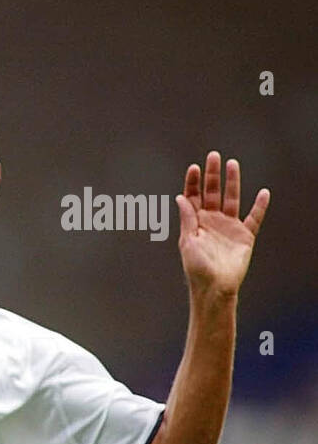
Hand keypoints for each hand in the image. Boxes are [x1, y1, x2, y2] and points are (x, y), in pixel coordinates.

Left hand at [175, 152, 268, 296]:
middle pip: (212, 193)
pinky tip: (263, 193)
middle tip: (213, 156)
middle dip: (213, 175)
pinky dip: (259, 206)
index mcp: (195, 223)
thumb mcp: (187, 242)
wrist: (215, 287)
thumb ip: (187, 219)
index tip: (194, 167)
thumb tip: (180, 197)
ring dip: (233, 182)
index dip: (193, 182)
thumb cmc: (196, 268)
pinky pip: (254, 218)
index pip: (193, 197)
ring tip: (233, 164)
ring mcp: (229, 227)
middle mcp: (211, 221)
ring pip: (231, 199)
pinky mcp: (244, 236)